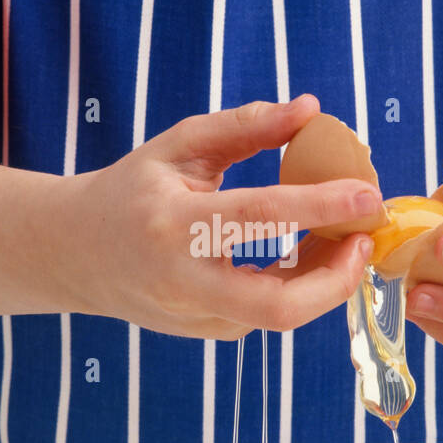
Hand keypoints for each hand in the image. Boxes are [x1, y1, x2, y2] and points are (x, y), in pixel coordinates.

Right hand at [66, 95, 376, 338]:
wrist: (76, 254)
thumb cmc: (134, 190)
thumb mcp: (179, 145)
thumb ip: (246, 125)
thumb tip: (312, 109)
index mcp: (172, 222)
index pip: (259, 216)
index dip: (319, 205)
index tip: (366, 193)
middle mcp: (183, 280)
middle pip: (277, 306)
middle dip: (336, 280)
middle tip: (363, 240)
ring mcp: (196, 315)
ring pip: (280, 316)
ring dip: (326, 280)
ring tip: (342, 238)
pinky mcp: (209, 333)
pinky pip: (269, 313)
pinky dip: (301, 283)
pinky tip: (309, 252)